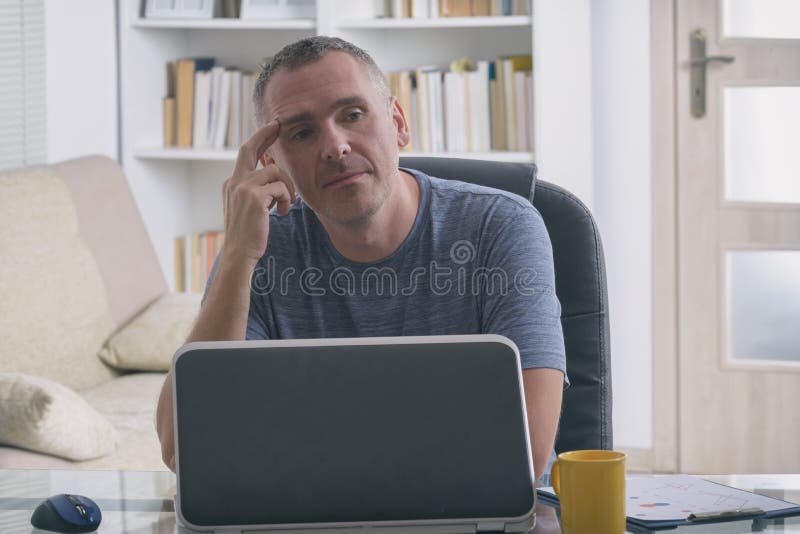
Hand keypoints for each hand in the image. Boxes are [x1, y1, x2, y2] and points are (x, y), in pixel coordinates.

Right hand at [221, 119, 295, 264]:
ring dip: (288, 188)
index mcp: (232, 184)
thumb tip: (274, 173)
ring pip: (275, 172)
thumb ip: (259, 190)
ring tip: (286, 205)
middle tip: (279, 125)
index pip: (245, 154)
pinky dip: (287, 199)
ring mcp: (243, 188)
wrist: (239, 254)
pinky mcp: (255, 197)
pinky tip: (283, 212)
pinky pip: (281, 187)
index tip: (271, 127)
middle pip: (250, 148)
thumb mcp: (251, 208)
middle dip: (265, 133)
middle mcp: (234, 182)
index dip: (259, 138)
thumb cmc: (248, 235)